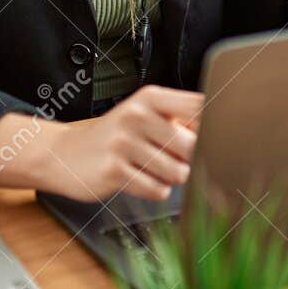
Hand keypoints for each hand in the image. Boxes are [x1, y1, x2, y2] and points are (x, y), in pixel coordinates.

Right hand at [38, 86, 203, 201]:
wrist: (63, 154)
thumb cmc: (115, 137)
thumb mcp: (146, 116)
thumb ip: (182, 120)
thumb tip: (224, 131)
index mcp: (151, 98)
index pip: (200, 107)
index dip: (216, 125)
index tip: (219, 136)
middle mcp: (137, 115)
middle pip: (193, 146)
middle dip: (188, 160)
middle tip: (171, 159)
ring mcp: (123, 143)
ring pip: (177, 172)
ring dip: (170, 178)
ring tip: (151, 169)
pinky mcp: (113, 171)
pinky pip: (157, 190)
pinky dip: (154, 190)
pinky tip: (138, 179)